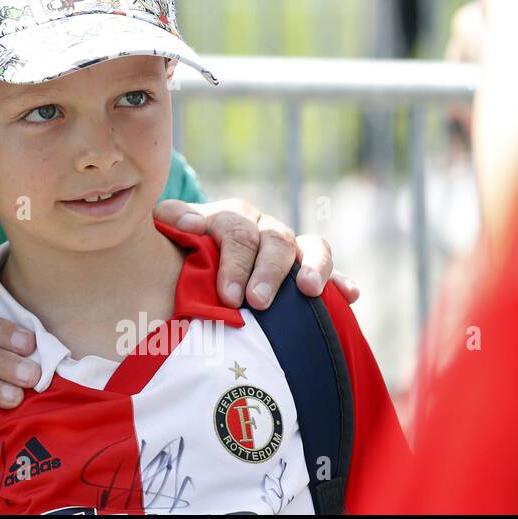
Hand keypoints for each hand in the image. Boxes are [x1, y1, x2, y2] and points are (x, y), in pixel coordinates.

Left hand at [154, 198, 358, 309]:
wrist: (192, 256)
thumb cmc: (178, 250)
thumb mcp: (167, 230)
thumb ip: (172, 220)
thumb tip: (188, 224)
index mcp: (231, 216)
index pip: (237, 232)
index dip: (234, 263)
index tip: (229, 296)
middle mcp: (263, 227)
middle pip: (275, 240)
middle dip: (268, 272)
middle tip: (258, 302)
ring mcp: (288, 247)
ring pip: (311, 246)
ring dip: (313, 267)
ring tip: (309, 291)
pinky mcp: (307, 268)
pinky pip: (332, 270)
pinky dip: (341, 281)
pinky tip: (350, 296)